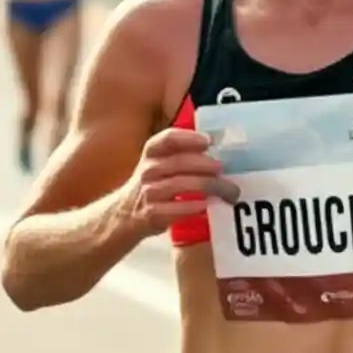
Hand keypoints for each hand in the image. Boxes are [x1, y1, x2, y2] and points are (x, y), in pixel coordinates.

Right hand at [118, 128, 239, 236]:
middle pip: (179, 162)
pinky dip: (193, 206)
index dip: (189, 138)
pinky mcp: (152, 214)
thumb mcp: (160, 163)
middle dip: (205, 164)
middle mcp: (148, 170)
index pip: (168, 139)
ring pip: (180, 185)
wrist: (125, 214)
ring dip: (207, 186)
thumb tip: (220, 151)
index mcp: (152, 152)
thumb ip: (183, 154)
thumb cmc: (153, 184)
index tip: (208, 141)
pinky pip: (175, 208)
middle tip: (224, 168)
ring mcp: (149, 192)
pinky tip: (206, 205)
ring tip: (227, 190)